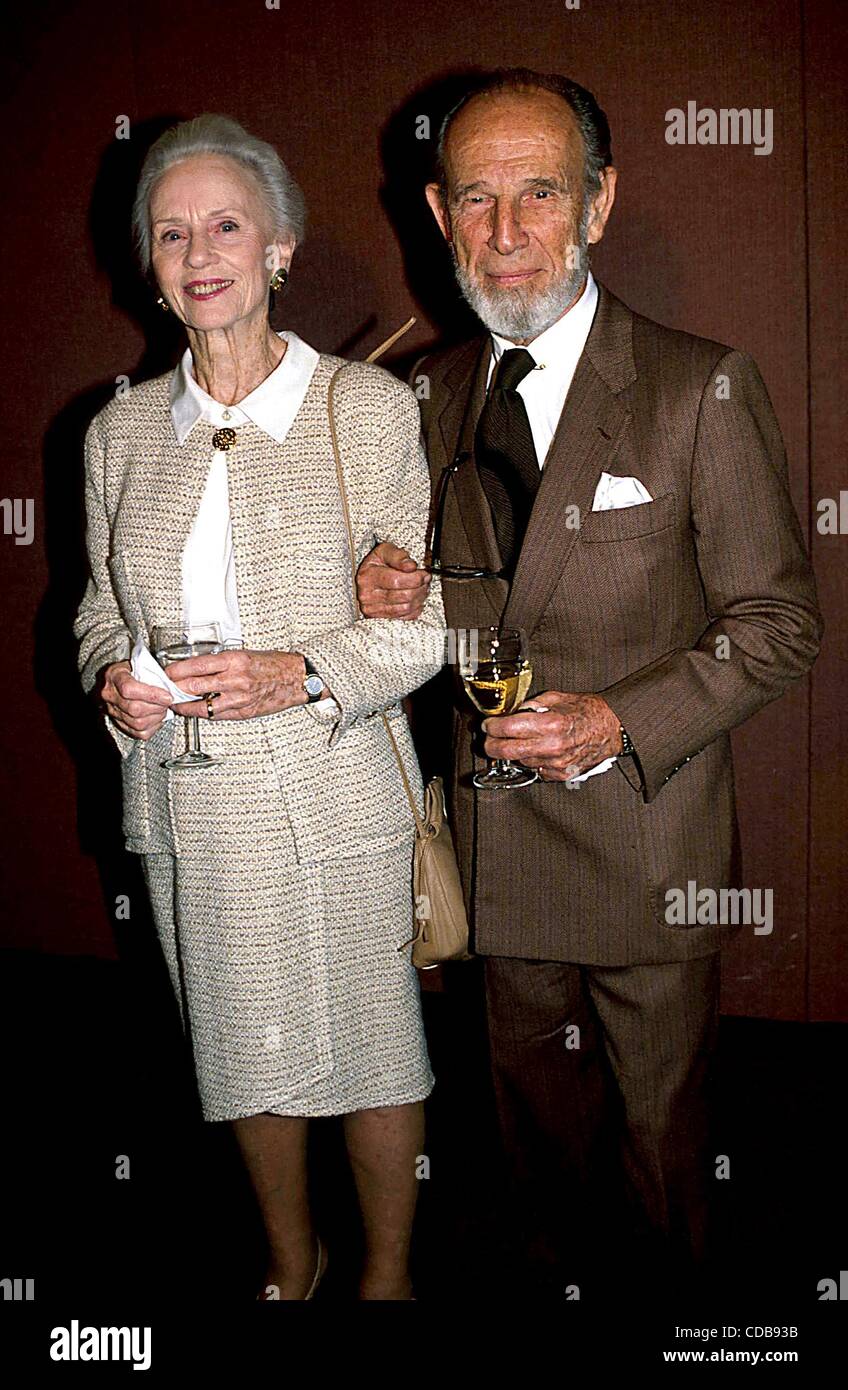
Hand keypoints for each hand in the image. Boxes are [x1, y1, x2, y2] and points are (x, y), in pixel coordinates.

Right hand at [98, 659, 172, 740]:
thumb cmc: (131, 670)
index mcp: (114, 676)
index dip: (151, 695)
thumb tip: (169, 682)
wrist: (118, 679)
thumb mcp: (139, 662)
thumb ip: (151, 671)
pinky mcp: (119, 724)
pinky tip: (157, 717)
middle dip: (157, 707)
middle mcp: (110, 695)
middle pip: (134, 709)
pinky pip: (138, 733)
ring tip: (163, 708)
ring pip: (137, 723)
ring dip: (156, 717)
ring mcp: (113, 711)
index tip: (167, 695)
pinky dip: (152, 727)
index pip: (129, 689)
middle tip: (167, 702)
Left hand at [159, 648, 313, 719]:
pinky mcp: (244, 712)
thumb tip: (196, 668)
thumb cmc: (272, 664)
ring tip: (176, 704)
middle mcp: (236, 679)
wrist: (295, 678)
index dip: (177, 671)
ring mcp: (240, 698)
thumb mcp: (244, 654)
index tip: (167, 673)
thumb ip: (221, 662)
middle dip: (176, 688)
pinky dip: (205, 712)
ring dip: (186, 705)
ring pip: (203, 705)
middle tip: (165, 689)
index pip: (197, 666)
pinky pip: (218, 715)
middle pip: (195, 686)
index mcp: (234, 660)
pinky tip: (197, 710)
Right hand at [356, 542, 429, 619]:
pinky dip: (415, 608)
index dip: (416, 578)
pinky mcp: (380, 618)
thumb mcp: (385, 551)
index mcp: (368, 576)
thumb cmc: (378, 563)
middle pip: (404, 596)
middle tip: (425, 580)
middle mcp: (367, 595)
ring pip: (406, 607)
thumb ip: (398, 556)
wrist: (368, 576)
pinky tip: (414, 598)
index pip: (397, 581)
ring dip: (419, 597)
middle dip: (420, 587)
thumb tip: (411, 566)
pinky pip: (405, 617)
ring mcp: (373, 609)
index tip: (424, 574)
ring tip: (421, 588)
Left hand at [482, 691, 622, 781]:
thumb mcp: (558, 697)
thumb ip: (532, 704)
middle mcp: (551, 746)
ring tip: (521, 740)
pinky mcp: (560, 774)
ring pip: (520, 761)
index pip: (507, 728)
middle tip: (489, 739)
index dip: (492, 727)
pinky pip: (536, 769)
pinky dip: (533, 760)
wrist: (614, 729)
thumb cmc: (589, 711)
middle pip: (506, 751)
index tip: (488, 724)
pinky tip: (539, 750)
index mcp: (549, 723)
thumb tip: (512, 711)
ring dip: (515, 752)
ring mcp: (556, 763)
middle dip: (491, 745)